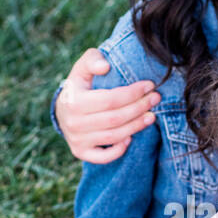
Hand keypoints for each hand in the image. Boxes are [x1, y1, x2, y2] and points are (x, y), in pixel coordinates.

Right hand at [55, 48, 161, 162]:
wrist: (62, 111)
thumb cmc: (79, 86)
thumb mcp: (82, 68)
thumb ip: (93, 59)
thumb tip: (106, 66)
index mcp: (74, 101)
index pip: (110, 99)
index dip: (133, 93)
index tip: (150, 85)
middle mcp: (74, 123)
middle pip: (115, 118)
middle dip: (139, 108)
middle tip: (155, 99)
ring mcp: (77, 140)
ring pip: (114, 136)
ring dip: (136, 126)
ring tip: (151, 116)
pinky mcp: (80, 152)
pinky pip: (103, 157)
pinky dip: (119, 150)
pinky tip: (130, 138)